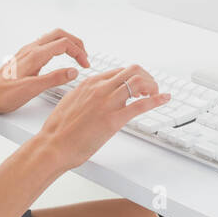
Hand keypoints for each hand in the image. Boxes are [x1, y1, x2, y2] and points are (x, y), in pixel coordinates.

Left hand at [0, 29, 92, 115]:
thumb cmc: (2, 94)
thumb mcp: (31, 89)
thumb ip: (53, 79)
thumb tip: (72, 71)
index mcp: (35, 55)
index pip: (64, 44)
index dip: (78, 52)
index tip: (84, 65)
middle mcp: (30, 50)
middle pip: (59, 34)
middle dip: (76, 42)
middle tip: (84, 56)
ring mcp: (26, 52)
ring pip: (52, 37)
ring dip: (67, 43)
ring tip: (76, 55)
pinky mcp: (24, 58)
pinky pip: (45, 44)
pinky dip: (57, 47)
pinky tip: (58, 59)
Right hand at [38, 64, 169, 172]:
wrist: (52, 145)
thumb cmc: (58, 130)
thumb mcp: (70, 102)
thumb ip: (85, 95)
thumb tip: (92, 96)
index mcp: (89, 83)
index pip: (118, 71)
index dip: (133, 76)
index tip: (140, 84)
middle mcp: (99, 88)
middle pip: (132, 71)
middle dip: (146, 77)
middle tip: (152, 88)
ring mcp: (107, 103)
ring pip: (139, 82)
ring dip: (153, 86)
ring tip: (156, 94)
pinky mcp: (113, 120)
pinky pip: (140, 105)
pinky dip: (156, 100)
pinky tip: (164, 99)